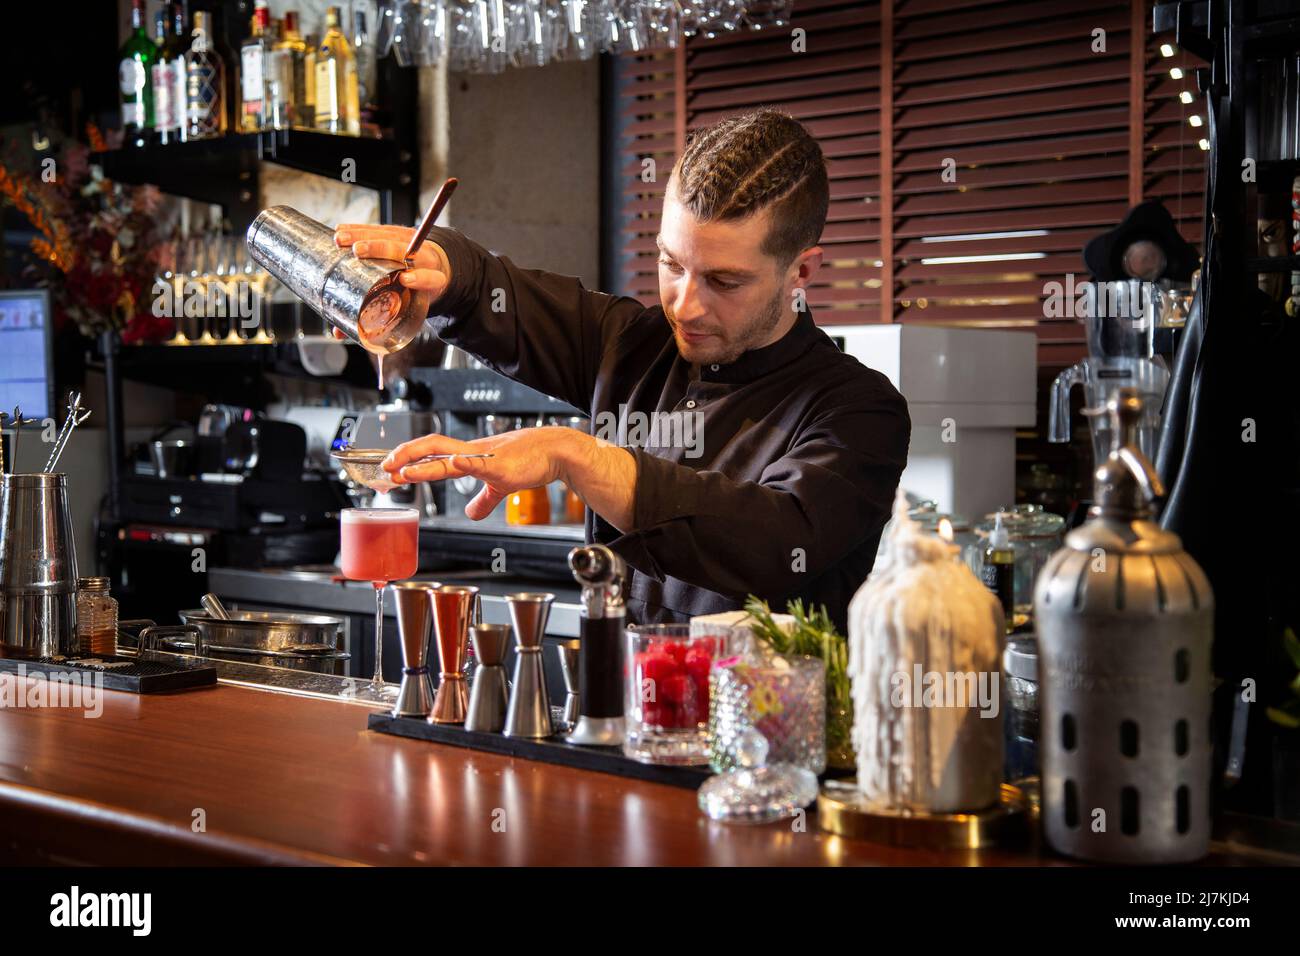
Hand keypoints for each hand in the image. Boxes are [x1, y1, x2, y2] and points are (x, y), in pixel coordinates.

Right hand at [331, 223, 452, 339]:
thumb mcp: (410, 309)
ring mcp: (411, 243)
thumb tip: (340, 333)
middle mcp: (424, 259)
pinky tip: (341, 230)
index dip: (421, 279)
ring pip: (387, 236)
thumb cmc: (417, 295)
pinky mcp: (399, 233)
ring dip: (362, 236)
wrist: (436, 268)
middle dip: (380, 249)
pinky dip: (358, 230)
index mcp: (434, 281)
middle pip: (402, 250)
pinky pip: (379, 229)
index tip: (406, 279)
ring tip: (340, 240)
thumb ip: (380, 322)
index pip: (432, 279)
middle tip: (358, 251)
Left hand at [383, 427, 576, 520]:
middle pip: (431, 447)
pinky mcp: (501, 466)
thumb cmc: (530, 462)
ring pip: (448, 455)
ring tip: (404, 470)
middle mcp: (471, 453)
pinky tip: (452, 462)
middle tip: (386, 468)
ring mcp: (484, 457)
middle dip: (406, 456)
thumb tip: (471, 513)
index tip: (392, 469)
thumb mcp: (500, 485)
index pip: (432, 454)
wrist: (555, 451)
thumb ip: (483, 500)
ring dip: (423, 463)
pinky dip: (464, 462)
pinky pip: (479, 462)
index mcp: (469, 456)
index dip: (410, 459)